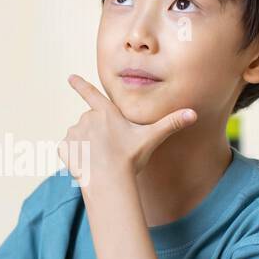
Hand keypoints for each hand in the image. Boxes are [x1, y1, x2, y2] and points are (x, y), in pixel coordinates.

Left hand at [59, 74, 195, 186]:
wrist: (109, 181)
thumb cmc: (130, 159)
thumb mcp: (151, 139)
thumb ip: (171, 124)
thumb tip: (194, 114)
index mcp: (106, 112)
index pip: (90, 93)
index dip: (79, 84)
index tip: (69, 77)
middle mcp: (87, 118)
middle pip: (91, 122)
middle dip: (98, 133)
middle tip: (111, 149)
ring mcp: (74, 132)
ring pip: (79, 136)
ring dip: (87, 144)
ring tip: (100, 158)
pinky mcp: (64, 147)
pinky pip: (68, 149)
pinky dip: (75, 156)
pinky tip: (86, 164)